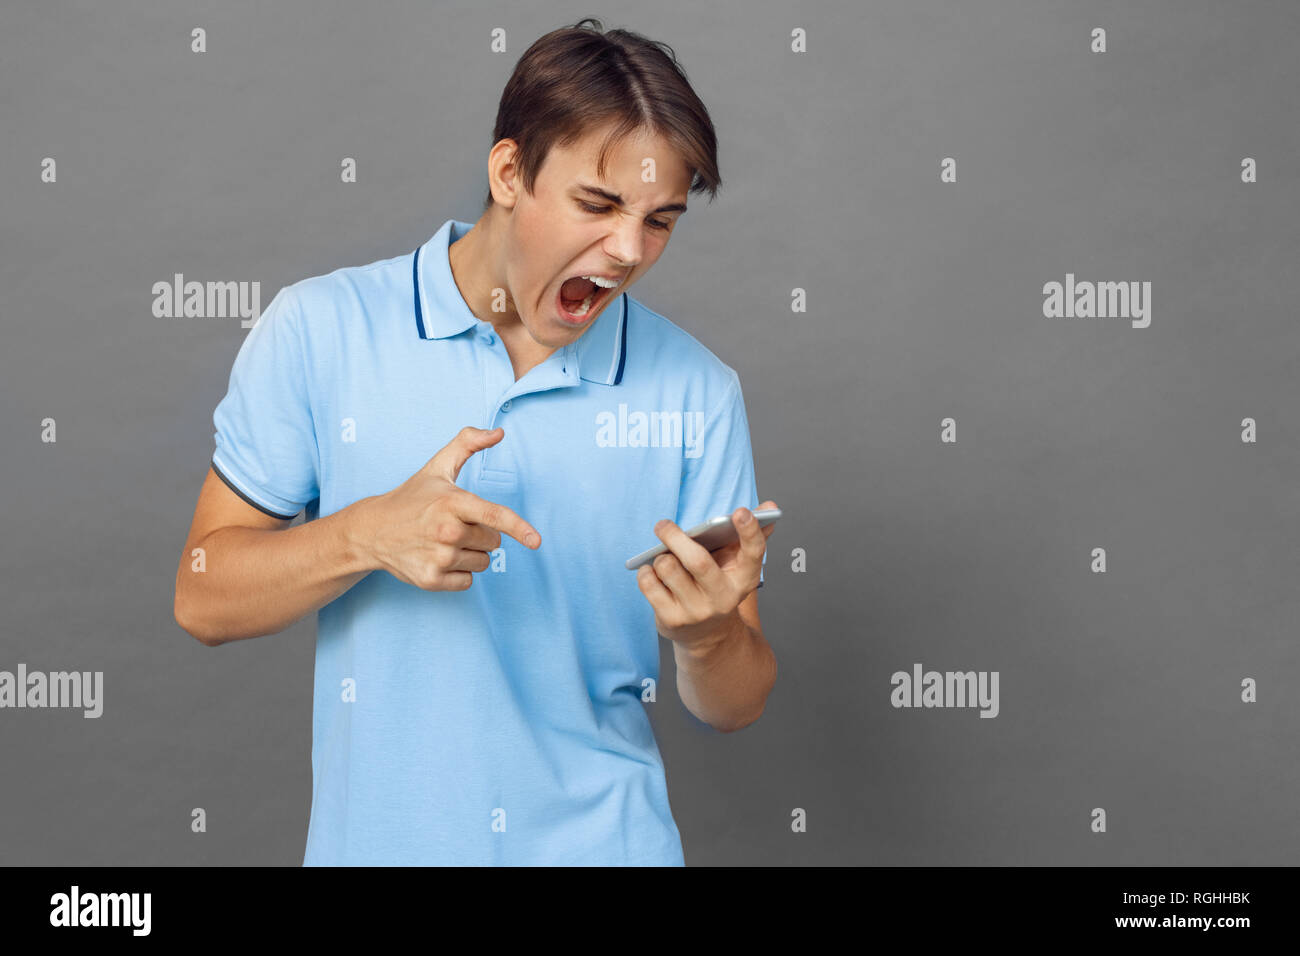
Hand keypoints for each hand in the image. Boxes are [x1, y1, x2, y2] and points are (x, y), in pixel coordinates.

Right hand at [357, 426, 539, 590]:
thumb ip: (468, 443)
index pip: (493, 516)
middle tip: (452, 525)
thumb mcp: (437, 467)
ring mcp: (438, 557)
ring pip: (482, 562)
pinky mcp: (430, 580)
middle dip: (480, 534)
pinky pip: (467, 581)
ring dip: (470, 554)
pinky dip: (458, 573)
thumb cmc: (412, 497)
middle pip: (493, 542)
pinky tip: (437, 558)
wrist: (372, 530)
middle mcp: (446, 531)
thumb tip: (498, 432)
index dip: (518, 528)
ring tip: (442, 542)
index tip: (536, 541)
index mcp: (452, 502)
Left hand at [636, 499, 776, 650]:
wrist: (708, 635)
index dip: (749, 531)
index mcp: (744, 579)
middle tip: (663, 524)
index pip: (754, 553)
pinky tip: (652, 570)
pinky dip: (646, 571)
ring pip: (668, 568)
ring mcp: (697, 612)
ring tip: (662, 555)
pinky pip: (649, 584)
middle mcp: (723, 598)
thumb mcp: (737, 563)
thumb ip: (750, 534)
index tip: (740, 511)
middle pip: (698, 561)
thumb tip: (770, 505)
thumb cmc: (720, 585)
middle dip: (676, 537)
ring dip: (660, 556)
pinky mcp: (672, 620)